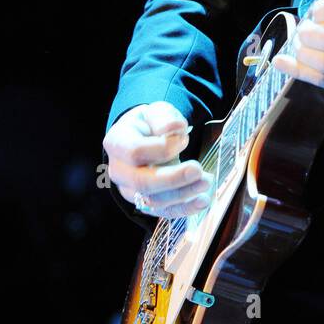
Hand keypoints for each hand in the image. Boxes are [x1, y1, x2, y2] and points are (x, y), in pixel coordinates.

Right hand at [103, 101, 213, 218]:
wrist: (147, 138)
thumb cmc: (151, 124)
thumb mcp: (156, 112)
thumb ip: (163, 118)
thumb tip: (174, 129)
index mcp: (117, 143)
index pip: (135, 151)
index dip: (162, 148)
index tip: (184, 139)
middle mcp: (119, 171)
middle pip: (141, 182)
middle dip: (173, 179)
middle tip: (198, 170)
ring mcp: (131, 191)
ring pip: (153, 201)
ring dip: (183, 194)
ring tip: (207, 181)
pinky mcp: (146, 204)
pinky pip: (164, 212)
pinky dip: (185, 209)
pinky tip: (203, 201)